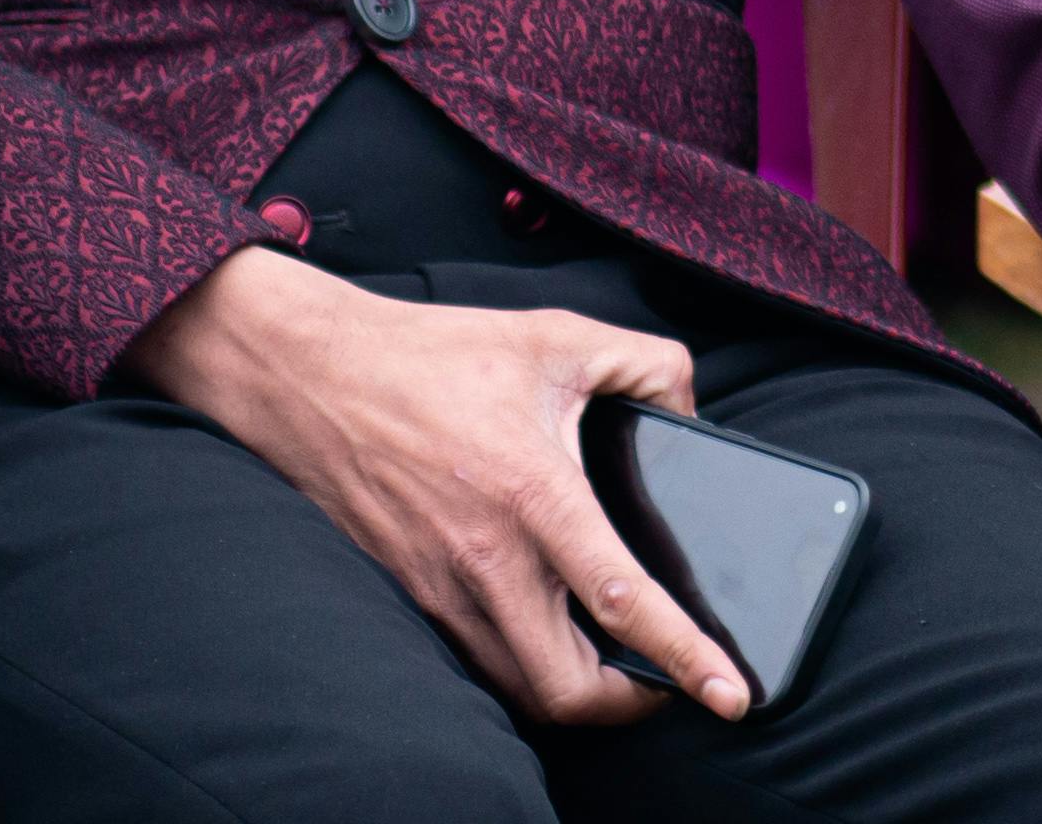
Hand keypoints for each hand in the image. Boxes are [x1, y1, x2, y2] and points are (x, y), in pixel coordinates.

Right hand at [126, 249, 746, 729]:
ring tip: (616, 662)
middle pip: (566, 690)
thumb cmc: (435, 355)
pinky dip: (519, 664)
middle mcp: (485, 558)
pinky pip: (474, 659)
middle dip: (627, 705)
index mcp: (533, 494)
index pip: (623, 601)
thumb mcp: (560, 335)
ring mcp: (440, 587)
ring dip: (573, 692)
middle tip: (666, 678)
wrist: (312, 375)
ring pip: (517, 688)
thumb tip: (690, 412)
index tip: (730, 696)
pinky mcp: (408, 595)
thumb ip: (648, 364)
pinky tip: (547, 630)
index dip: (685, 657)